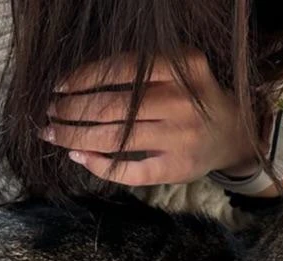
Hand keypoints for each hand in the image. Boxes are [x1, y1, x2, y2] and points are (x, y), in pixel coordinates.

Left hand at [41, 52, 266, 187]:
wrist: (234, 135)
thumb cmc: (193, 100)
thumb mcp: (177, 73)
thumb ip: (140, 74)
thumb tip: (75, 87)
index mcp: (182, 68)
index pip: (121, 70)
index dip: (83, 79)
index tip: (58, 87)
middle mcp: (181, 102)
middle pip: (112, 108)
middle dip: (72, 111)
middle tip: (49, 114)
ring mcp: (179, 138)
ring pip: (115, 139)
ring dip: (76, 137)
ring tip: (54, 135)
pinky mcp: (175, 168)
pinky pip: (129, 170)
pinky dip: (99, 165)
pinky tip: (80, 157)